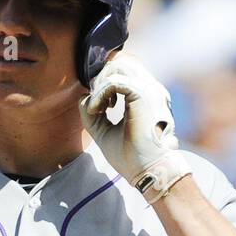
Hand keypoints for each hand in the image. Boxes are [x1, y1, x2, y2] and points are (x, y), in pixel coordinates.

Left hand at [79, 51, 181, 190]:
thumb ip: (95, 115)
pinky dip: (100, 94)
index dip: (104, 84)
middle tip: (97, 106)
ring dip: (101, 86)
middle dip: (101, 81)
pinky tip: (97, 111)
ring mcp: (149, 91)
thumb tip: (84, 98)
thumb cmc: (132, 157)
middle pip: (121, 63)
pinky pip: (115, 82)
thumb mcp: (105, 132)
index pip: (124, 72)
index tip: (99, 108)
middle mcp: (151, 90)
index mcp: (147, 97)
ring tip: (97, 109)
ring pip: (118, 68)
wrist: (149, 172)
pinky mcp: (143, 96)